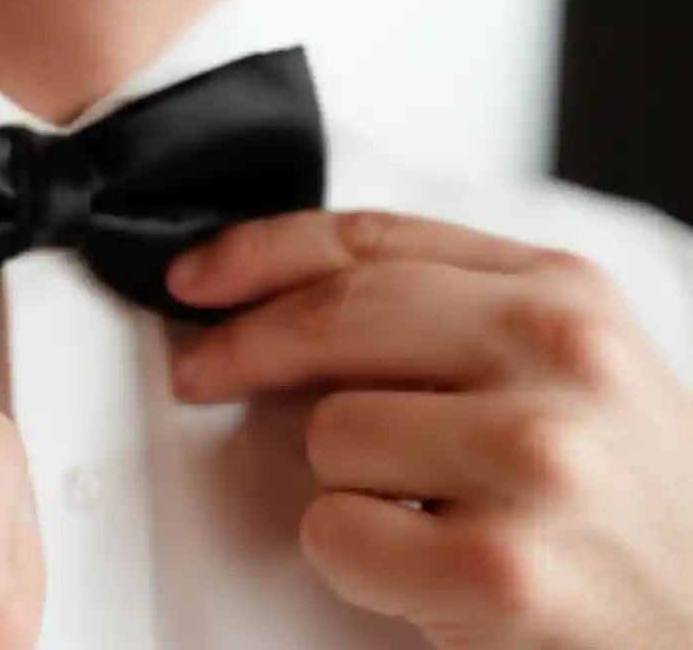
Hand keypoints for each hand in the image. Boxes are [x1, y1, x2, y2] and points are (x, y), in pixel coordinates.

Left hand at [167, 211, 692, 648]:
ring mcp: (535, 460)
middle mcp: (560, 360)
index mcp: (565, 295)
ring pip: (330, 432)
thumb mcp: (563, 370)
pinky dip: (355, 558)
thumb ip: (449, 315)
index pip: (374, 241)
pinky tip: (423, 570)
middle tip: (203, 372)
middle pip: (336, 316)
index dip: (262, 251)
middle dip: (244, 345)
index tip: (197, 275)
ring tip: (424, 510)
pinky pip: (335, 531)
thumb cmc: (615, 501)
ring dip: (345, 481)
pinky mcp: (501, 567)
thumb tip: (283, 299)